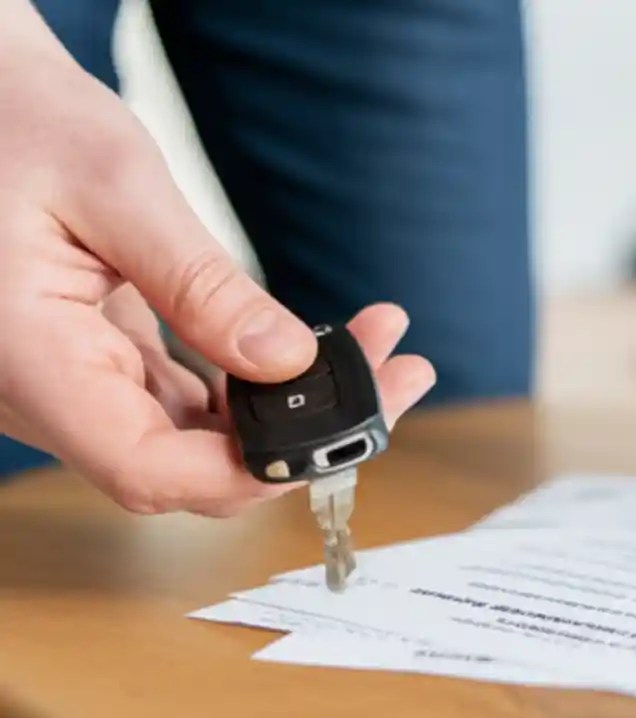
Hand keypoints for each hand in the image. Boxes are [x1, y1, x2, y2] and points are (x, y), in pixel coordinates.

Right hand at [0, 5, 434, 515]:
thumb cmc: (19, 122)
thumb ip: (199, 283)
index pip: (146, 468)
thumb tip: (284, 359)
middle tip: (395, 376)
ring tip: (375, 348)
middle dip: (301, 434)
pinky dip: (252, 381)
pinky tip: (308, 348)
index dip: (247, 473)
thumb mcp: (116, 187)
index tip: (336, 438)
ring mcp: (73, 383)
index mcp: (30, 359)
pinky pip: (182, 399)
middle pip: (186, 463)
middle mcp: (45, 391)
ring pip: (193, 436)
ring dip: (288, 405)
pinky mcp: (99, 361)